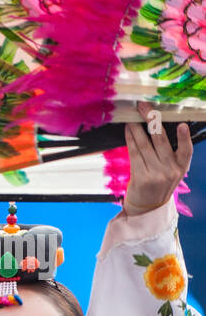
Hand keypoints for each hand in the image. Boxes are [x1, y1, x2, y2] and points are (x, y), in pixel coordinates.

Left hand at [124, 101, 192, 216]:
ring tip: (131, 116)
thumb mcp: (171, 172)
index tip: (181, 125)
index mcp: (181, 167)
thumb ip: (170, 155)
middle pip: (161, 141)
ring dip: (137, 128)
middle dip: (152, 121)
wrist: (146, 209)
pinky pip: (134, 153)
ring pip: (145, 145)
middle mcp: (170, 170)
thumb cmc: (158, 185)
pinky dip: (131, 140)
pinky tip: (128, 130)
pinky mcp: (141, 177)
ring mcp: (155, 174)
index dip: (184, 138)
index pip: (187, 151)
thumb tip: (157, 128)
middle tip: (144, 107)